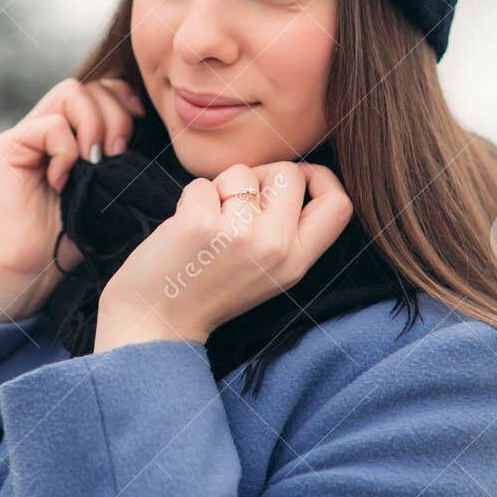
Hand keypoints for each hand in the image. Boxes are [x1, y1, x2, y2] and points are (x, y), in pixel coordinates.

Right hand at [0, 75, 145, 322]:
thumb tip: (145, 130)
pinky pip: (50, 126)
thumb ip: (118, 159)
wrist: (25, 270)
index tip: (138, 124)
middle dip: (115, 114)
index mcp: (70, 135)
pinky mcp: (6, 147)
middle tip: (118, 153)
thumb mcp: (105, 191)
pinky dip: (66, 151)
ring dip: (94, 125)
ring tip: (94, 162)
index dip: (123, 98)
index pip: (100, 89)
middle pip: (89, 86)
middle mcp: (45, 128)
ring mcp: (25, 135)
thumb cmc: (68, 238)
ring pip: (70, 92)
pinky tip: (63, 181)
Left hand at [94, 161, 353, 349]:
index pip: (340, 205)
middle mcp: (275, 248)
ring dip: (219, 189)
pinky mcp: (201, 224)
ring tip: (207, 225)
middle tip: (236, 205)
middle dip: (262, 175)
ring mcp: (239, 235)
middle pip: (290, 173)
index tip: (299, 178)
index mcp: (296, 262)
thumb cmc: (207, 288)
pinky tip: (184, 229)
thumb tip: (291, 173)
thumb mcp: (266, 271)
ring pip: (242, 172)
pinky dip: (189, 198)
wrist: (155, 323)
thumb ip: (286, 231)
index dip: (321, 178)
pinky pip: (202, 182)